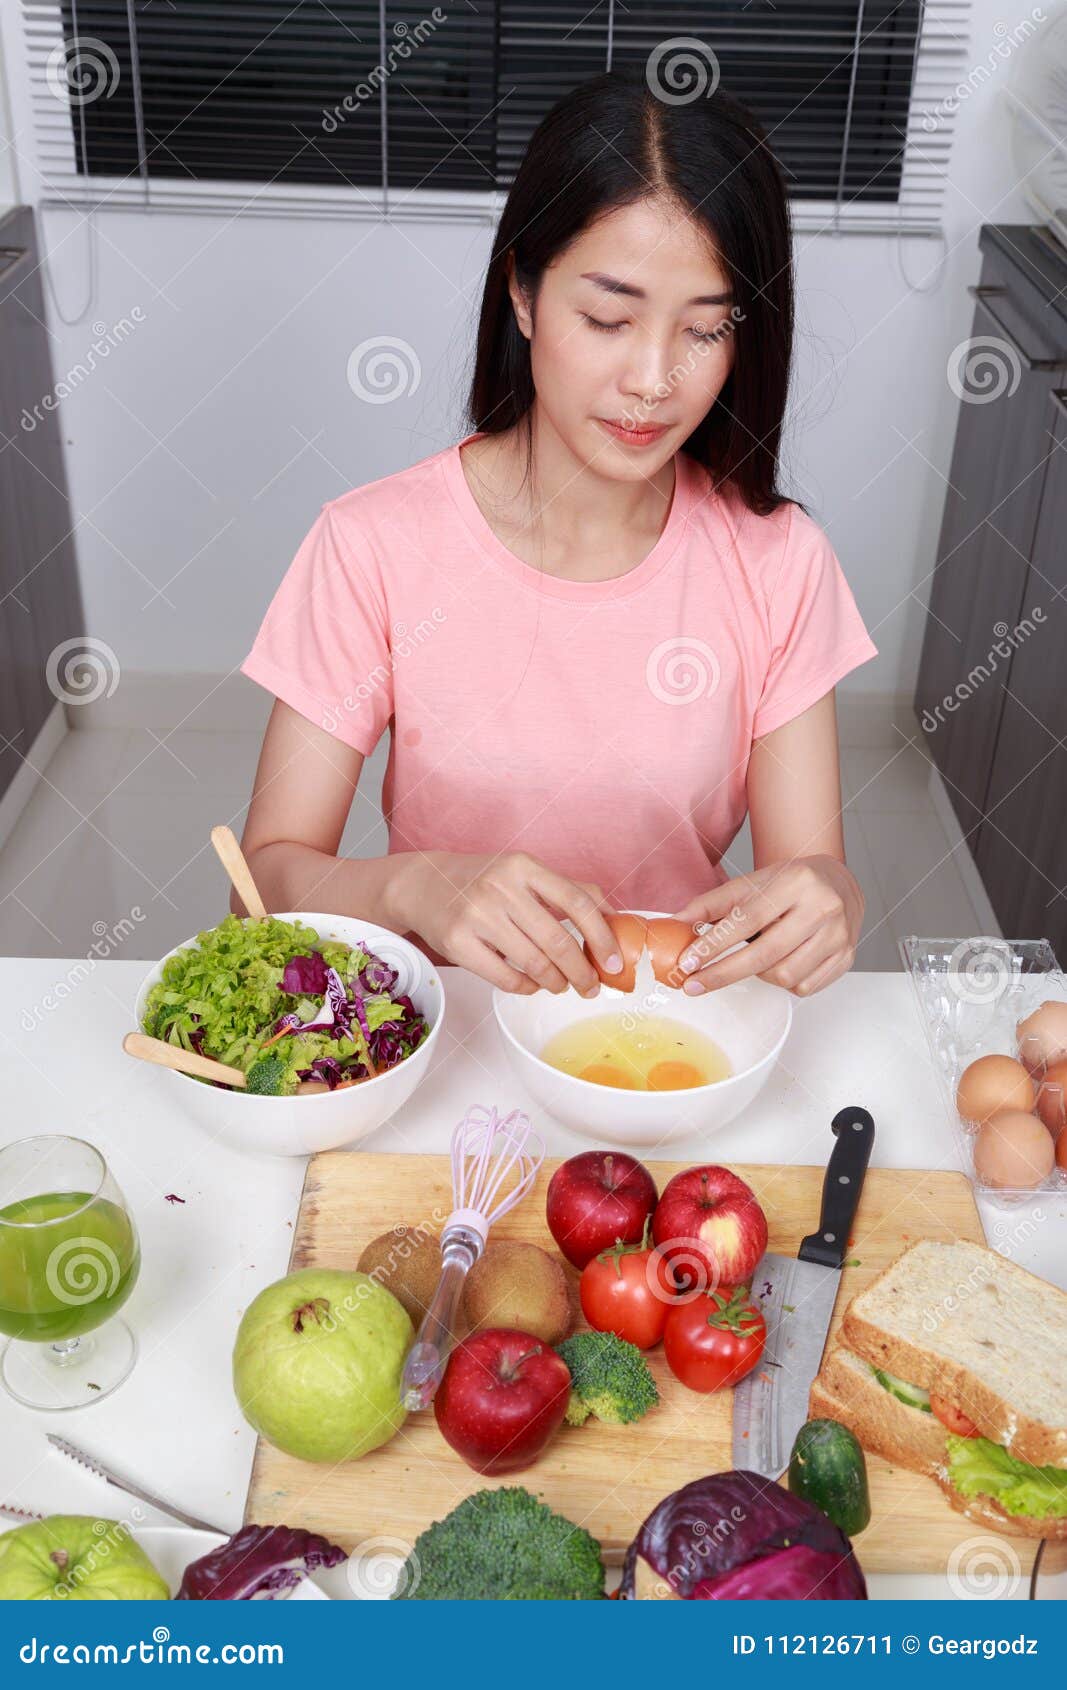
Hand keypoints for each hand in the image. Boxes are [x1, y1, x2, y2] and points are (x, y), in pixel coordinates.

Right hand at [397, 850, 623, 995]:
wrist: (424, 885)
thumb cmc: (483, 881)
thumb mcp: (524, 872)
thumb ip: (568, 890)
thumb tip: (615, 919)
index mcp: (523, 866)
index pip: (577, 902)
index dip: (602, 936)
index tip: (615, 962)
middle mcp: (500, 887)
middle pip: (558, 940)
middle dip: (583, 972)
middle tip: (592, 986)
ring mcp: (476, 916)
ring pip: (534, 964)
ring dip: (556, 982)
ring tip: (562, 985)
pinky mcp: (457, 943)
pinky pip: (506, 978)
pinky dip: (527, 988)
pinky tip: (533, 985)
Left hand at [671, 855, 863, 997]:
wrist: (838, 883)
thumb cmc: (790, 884)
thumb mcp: (750, 884)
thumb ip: (711, 904)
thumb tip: (674, 924)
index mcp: (796, 882)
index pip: (747, 920)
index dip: (714, 944)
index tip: (687, 962)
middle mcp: (822, 908)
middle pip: (765, 954)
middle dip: (723, 974)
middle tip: (694, 984)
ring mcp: (838, 935)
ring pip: (785, 975)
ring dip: (760, 975)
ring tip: (756, 958)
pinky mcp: (846, 958)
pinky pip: (804, 986)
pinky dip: (785, 981)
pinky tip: (782, 962)